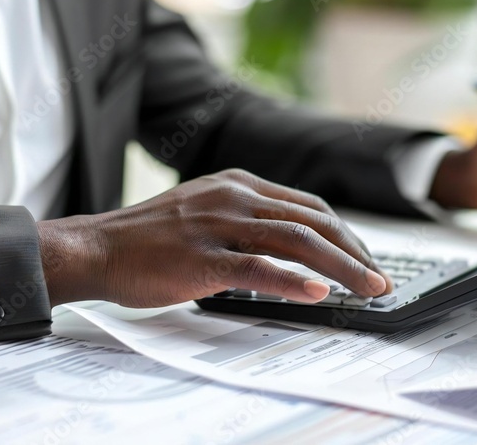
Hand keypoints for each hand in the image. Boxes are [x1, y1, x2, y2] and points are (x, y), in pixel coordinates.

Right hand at [36, 169, 391, 307]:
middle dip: (354, 250)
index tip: (364, 257)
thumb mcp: (204, 212)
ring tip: (369, 288)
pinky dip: (292, 280)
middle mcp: (234, 197)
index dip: (344, 233)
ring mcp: (218, 225)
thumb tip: (290, 251)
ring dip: (341, 266)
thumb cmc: (149, 238)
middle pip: (313, 220)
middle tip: (380, 277)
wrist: (96, 247)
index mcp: (238, 184)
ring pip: (296, 241)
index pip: (308, 205)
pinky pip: (256, 267)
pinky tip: (319, 292)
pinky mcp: (201, 257)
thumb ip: (246, 222)